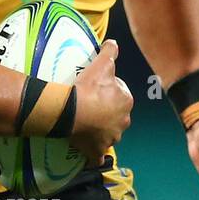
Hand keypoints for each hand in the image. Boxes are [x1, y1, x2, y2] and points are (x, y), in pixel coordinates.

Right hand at [69, 40, 133, 166]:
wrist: (71, 111)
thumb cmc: (88, 88)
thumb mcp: (101, 64)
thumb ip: (110, 52)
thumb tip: (114, 43)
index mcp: (127, 102)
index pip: (121, 97)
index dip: (109, 94)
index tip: (96, 92)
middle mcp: (123, 122)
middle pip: (116, 117)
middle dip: (107, 114)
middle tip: (90, 108)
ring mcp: (111, 138)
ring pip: (109, 135)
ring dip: (102, 132)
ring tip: (87, 125)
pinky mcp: (98, 151)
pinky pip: (98, 157)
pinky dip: (95, 156)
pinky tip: (90, 154)